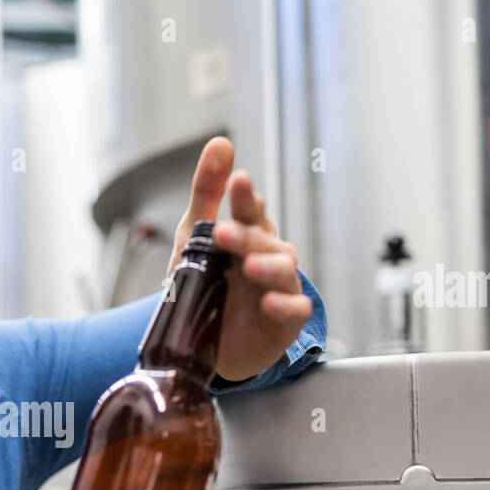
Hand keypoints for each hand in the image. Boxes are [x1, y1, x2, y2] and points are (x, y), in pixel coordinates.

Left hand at [168, 136, 313, 382]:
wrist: (199, 344)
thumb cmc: (205, 286)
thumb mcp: (195, 237)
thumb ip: (207, 193)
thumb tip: (222, 144)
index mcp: (247, 235)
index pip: (250, 210)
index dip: (244, 197)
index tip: (237, 181)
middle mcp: (266, 258)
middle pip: (266, 239)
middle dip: (247, 234)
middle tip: (222, 232)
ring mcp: (278, 289)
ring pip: (284, 270)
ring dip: (268, 265)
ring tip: (249, 266)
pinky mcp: (284, 322)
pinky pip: (294, 310)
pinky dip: (285, 305)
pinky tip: (268, 302)